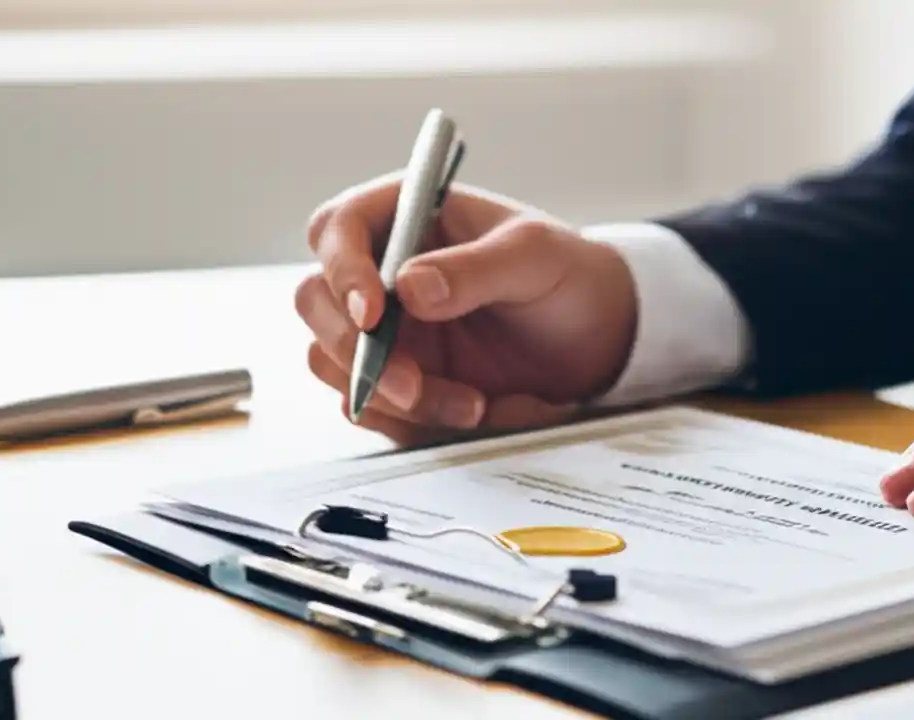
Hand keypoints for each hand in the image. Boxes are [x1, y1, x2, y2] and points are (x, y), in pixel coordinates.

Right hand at [294, 174, 636, 441]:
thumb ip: (475, 269)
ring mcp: (383, 328)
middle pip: (316, 302)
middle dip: (358, 351)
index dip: (342, 270)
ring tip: (472, 403)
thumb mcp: (535, 257)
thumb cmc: (567, 275)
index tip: (374, 314)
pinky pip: (367, 406)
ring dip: (392, 396)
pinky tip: (467, 411)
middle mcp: (381, 270)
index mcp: (407, 214)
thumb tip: (410, 285)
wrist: (597, 339)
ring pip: (336, 363)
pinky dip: (408, 421)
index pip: (337, 229)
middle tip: (414, 384)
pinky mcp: (394, 376)